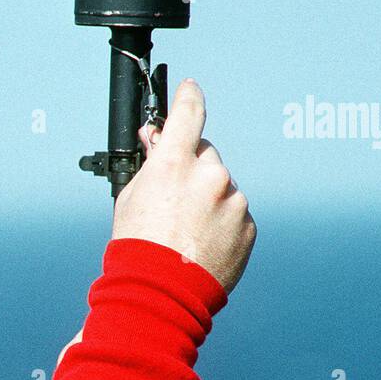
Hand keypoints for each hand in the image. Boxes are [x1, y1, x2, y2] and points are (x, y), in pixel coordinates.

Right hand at [110, 79, 256, 295]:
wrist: (161, 291)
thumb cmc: (139, 245)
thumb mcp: (132, 196)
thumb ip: (151, 163)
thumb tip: (158, 139)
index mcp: (174, 164)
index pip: (188, 113)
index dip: (188, 96)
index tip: (190, 88)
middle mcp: (209, 177)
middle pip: (205, 155)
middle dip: (192, 166)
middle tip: (173, 193)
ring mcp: (233, 201)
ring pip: (222, 186)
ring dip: (208, 197)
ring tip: (185, 229)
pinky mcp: (247, 226)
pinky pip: (234, 212)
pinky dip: (221, 221)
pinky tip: (201, 241)